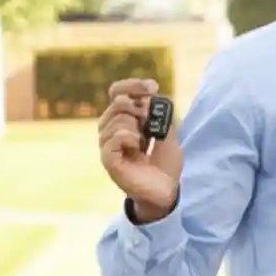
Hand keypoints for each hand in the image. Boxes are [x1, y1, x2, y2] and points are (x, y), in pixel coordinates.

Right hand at [98, 78, 182, 221]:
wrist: (166, 190)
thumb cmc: (164, 163)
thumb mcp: (168, 133)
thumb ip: (160, 114)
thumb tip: (151, 94)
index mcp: (124, 119)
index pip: (117, 92)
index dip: (133, 85)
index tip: (153, 87)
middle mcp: (111, 129)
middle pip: (119, 102)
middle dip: (140, 109)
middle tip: (151, 127)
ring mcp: (107, 144)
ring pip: (118, 119)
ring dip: (138, 128)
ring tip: (144, 145)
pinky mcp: (108, 159)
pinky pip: (114, 138)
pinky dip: (130, 138)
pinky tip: (138, 148)